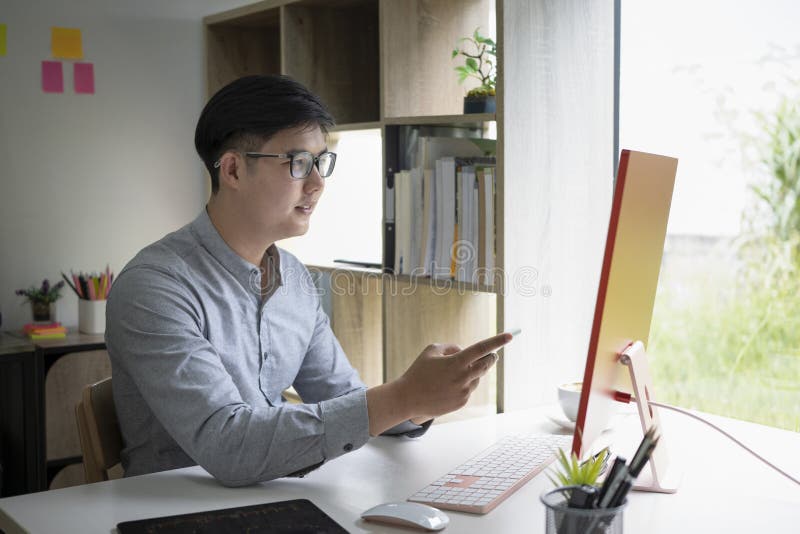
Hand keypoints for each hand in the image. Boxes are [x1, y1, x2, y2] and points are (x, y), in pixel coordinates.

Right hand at [366, 333, 510, 435]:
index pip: (482, 348)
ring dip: (473, 372)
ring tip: (453, 374)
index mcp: (457, 362)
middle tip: (492, 354)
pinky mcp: (462, 402)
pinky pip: (469, 389)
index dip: (497, 341)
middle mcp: (463, 377)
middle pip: (486, 364)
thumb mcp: (431, 351)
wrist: (408, 398)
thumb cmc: (418, 371)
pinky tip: (448, 386)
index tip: (510, 336)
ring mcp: (464, 391)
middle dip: (490, 358)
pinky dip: (464, 385)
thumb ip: (451, 347)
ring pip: (477, 378)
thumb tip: (464, 350)